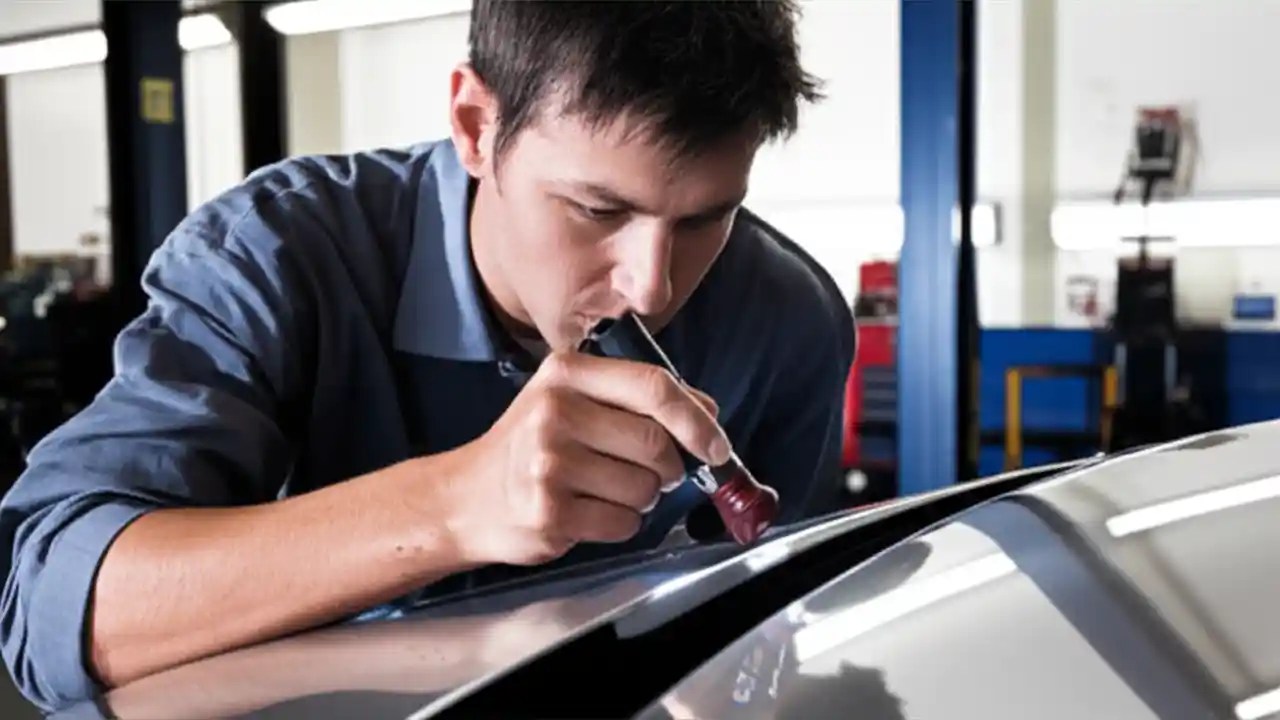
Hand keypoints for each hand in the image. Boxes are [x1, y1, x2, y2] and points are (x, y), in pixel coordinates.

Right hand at [442, 350, 729, 565]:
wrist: (466, 498)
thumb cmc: (530, 446)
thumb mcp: (571, 400)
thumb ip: (635, 398)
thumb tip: (708, 413)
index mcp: (565, 374)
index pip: (653, 386)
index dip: (696, 419)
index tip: (717, 444)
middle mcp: (554, 413)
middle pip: (656, 442)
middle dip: (670, 466)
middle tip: (656, 473)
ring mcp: (548, 465)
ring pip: (645, 488)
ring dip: (643, 498)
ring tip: (608, 490)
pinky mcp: (550, 513)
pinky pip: (624, 523)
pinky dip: (622, 523)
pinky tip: (590, 512)